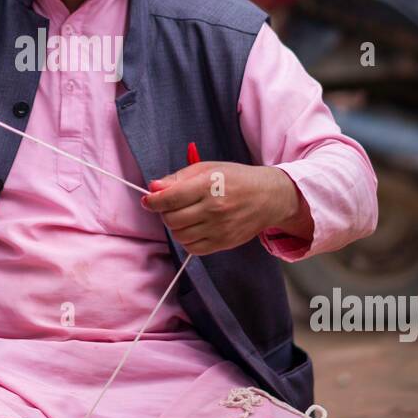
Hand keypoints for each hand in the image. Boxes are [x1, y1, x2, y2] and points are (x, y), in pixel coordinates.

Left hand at [142, 160, 311, 255]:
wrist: (268, 197)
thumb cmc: (236, 179)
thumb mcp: (207, 169)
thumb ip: (178, 178)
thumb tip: (153, 188)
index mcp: (208, 185)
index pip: (170, 198)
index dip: (153, 201)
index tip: (148, 200)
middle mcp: (214, 208)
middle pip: (171, 219)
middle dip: (164, 212)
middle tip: (170, 206)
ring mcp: (219, 228)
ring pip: (180, 235)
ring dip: (176, 226)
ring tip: (185, 215)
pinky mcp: (224, 243)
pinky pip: (193, 248)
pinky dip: (187, 239)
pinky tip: (193, 228)